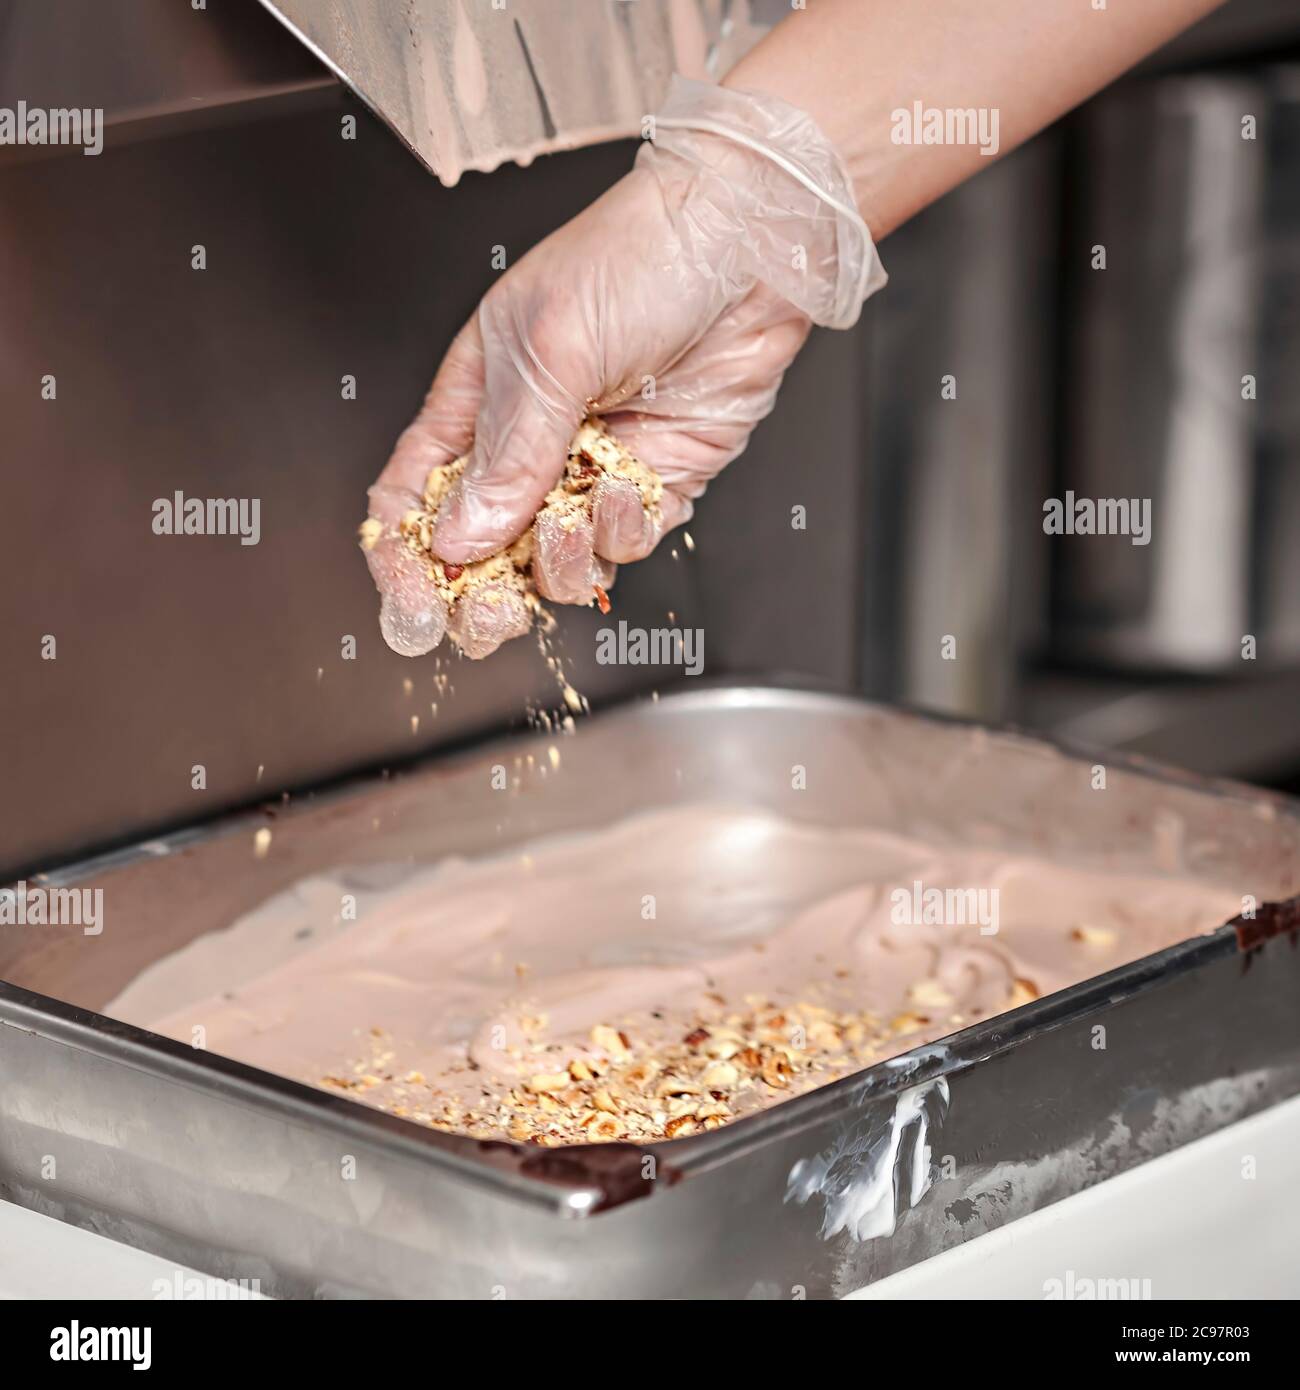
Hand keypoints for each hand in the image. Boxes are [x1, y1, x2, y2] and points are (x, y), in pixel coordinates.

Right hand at [364, 78, 883, 657]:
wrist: (746, 250)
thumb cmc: (635, 260)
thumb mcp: (550, 351)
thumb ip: (508, 454)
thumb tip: (460, 537)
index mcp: (476, 401)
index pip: (416, 495)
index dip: (406, 555)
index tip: (414, 603)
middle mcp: (529, 444)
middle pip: (483, 547)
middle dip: (482, 590)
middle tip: (489, 610)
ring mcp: (592, 469)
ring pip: (555, 559)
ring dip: (560, 557)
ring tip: (574, 514)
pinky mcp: (654, 484)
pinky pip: (623, 543)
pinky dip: (623, 532)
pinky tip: (631, 488)